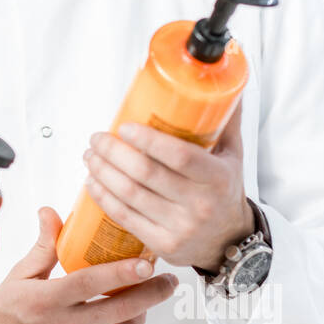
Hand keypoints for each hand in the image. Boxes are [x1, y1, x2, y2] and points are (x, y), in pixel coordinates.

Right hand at [0, 207, 178, 323]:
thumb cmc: (2, 317)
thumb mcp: (18, 277)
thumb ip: (43, 246)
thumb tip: (51, 213)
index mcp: (47, 300)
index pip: (93, 282)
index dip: (125, 271)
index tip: (147, 262)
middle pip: (122, 309)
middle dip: (153, 292)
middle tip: (165, 281)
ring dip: (143, 314)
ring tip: (144, 301)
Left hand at [82, 97, 253, 273]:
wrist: (229, 241)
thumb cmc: (224, 191)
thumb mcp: (233, 155)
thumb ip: (224, 118)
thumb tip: (213, 78)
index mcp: (217, 178)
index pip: (179, 156)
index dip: (148, 140)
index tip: (124, 127)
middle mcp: (199, 205)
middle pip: (145, 174)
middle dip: (113, 153)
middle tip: (97, 138)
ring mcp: (180, 228)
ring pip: (129, 195)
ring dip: (102, 172)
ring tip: (90, 155)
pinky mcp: (162, 245)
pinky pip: (124, 217)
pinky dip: (103, 197)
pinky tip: (92, 182)